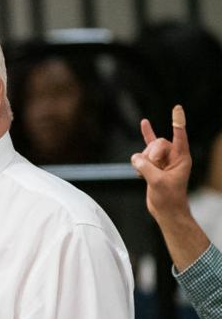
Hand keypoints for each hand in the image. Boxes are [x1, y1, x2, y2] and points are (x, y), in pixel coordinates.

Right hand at [131, 104, 191, 221]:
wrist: (166, 210)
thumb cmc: (168, 198)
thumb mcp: (157, 182)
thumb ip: (145, 166)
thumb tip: (135, 158)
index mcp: (182, 159)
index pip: (180, 136)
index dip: (178, 122)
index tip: (177, 108)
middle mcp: (174, 157)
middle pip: (159, 143)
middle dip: (151, 154)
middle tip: (150, 168)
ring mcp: (163, 160)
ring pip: (149, 148)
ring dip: (143, 160)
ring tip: (144, 173)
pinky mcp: (153, 164)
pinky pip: (147, 147)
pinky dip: (146, 136)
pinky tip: (144, 123)